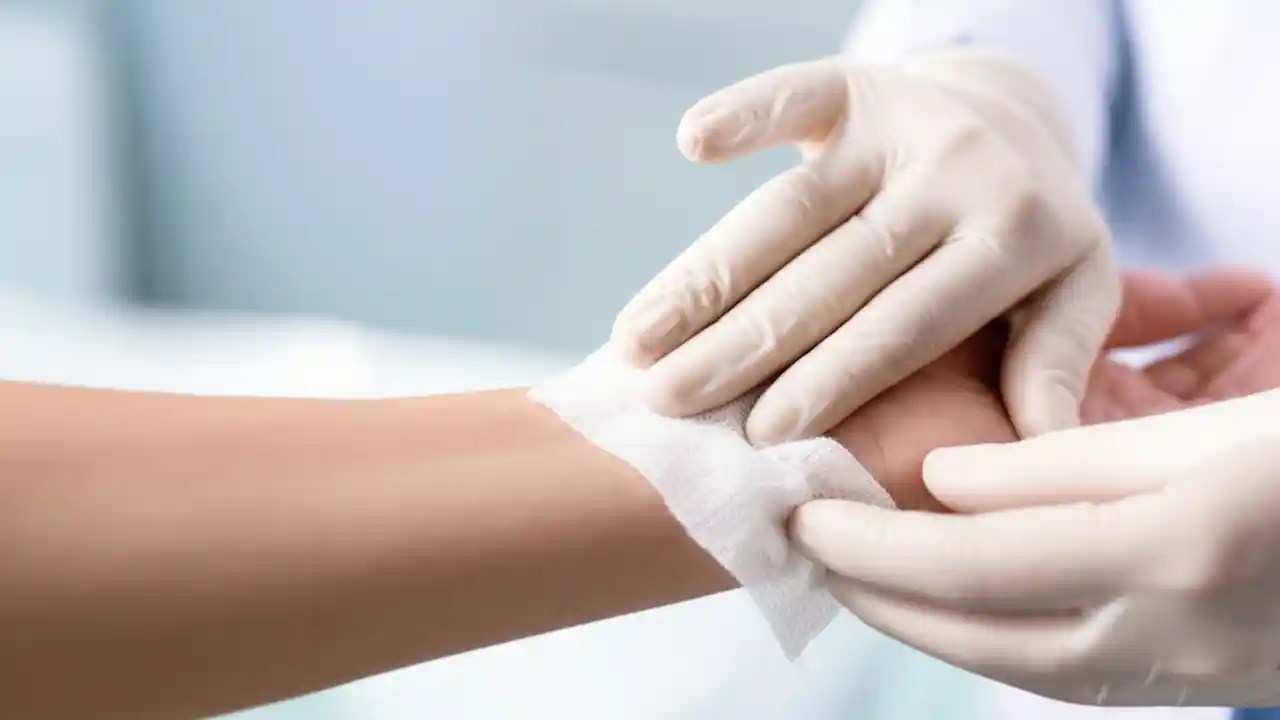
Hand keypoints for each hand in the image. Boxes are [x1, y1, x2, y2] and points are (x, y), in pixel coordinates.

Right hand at [612, 51, 1117, 444]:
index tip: (760, 435)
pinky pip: (795, 94)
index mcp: (1012, 240)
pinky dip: (744, 112)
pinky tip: (691, 142)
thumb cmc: (1035, 232)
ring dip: (707, 270)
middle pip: (829, 274)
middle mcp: (955, 175)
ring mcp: (899, 125)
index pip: (903, 325)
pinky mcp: (855, 87)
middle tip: (667, 399)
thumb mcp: (1077, 290)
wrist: (1017, 116)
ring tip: (636, 336)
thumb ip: (1057, 360)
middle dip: (742, 342)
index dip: (829, 379)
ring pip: (789, 208)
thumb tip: (1042, 448)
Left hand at [790, 270, 1279, 706]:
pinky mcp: (1206, 685)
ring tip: (862, 583)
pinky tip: (961, 614)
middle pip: (977, 633)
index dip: (871, 545)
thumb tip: (939, 484)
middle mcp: (1173, 634)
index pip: (970, 565)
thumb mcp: (1210, 429)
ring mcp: (1193, 676)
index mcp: (1171, 551)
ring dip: (926, 629)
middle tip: (804, 555)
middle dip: (876, 599)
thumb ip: (1066, 463)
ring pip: (1015, 666)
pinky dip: (996, 644)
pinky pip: (1069, 676)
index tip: (799, 517)